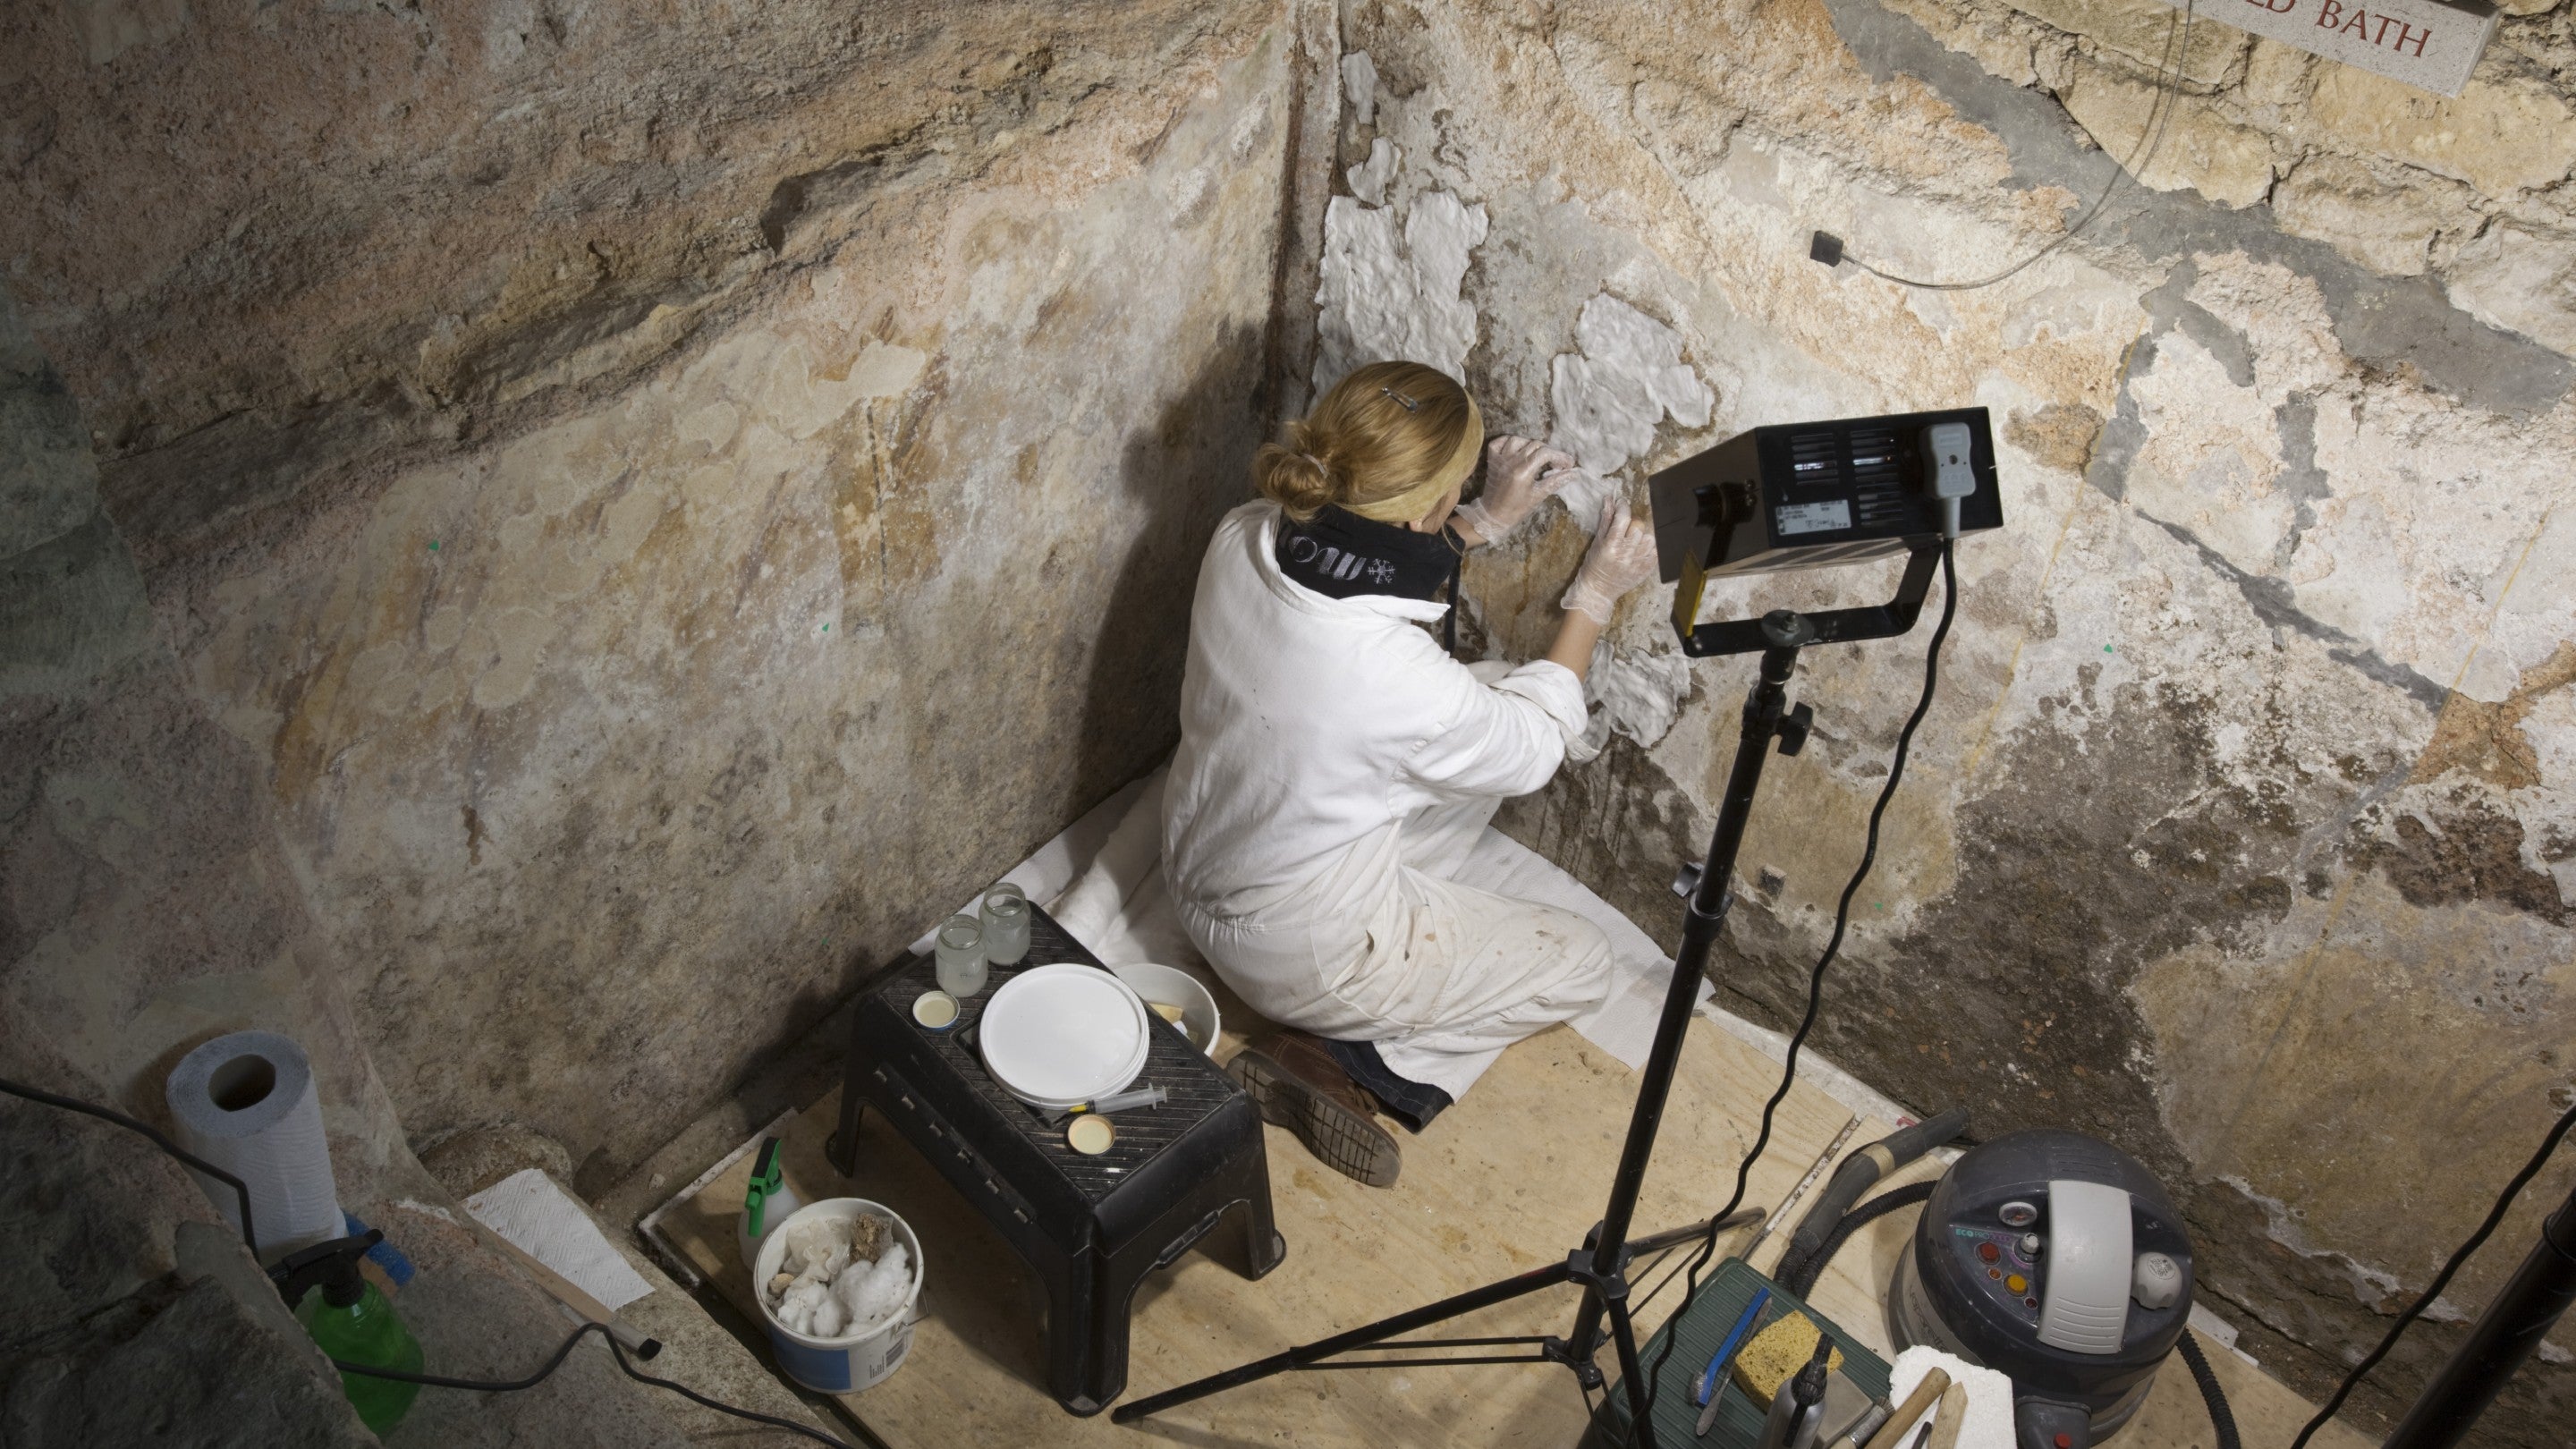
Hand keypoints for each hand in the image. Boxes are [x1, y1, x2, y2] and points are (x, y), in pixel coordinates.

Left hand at [1453, 435, 1577, 540]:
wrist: (1493, 516)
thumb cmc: (1517, 509)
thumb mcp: (1539, 496)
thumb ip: (1556, 481)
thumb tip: (1574, 473)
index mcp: (1523, 471)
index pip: (1545, 453)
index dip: (1560, 456)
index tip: (1568, 464)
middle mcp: (1511, 462)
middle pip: (1534, 445)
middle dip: (1549, 452)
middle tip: (1556, 463)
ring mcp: (1500, 459)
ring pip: (1518, 440)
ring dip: (1531, 445)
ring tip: (1538, 455)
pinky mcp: (1492, 460)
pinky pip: (1499, 441)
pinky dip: (1510, 441)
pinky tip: (1518, 448)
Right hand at [1560, 497, 1657, 623]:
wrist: (1599, 591)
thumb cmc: (1594, 566)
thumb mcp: (1597, 542)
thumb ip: (1605, 520)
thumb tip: (1609, 499)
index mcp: (1612, 545)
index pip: (1624, 517)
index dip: (1623, 506)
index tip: (1622, 504)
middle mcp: (1627, 553)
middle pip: (1639, 525)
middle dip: (1632, 523)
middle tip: (1626, 528)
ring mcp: (1639, 562)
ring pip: (1650, 537)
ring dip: (1642, 536)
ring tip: (1633, 541)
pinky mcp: (1647, 569)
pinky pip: (1656, 551)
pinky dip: (1649, 547)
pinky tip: (1639, 549)